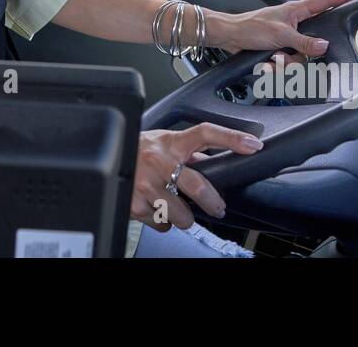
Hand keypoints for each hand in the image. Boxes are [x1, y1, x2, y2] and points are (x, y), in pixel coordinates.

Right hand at [130, 123, 262, 231]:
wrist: (105, 156)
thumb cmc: (139, 149)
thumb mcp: (165, 142)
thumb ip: (189, 151)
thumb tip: (213, 162)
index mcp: (171, 143)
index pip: (205, 133)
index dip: (231, 138)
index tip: (253, 145)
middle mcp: (159, 161)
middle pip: (197, 185)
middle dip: (213, 202)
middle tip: (217, 207)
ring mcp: (146, 183)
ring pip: (181, 214)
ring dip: (182, 216)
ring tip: (173, 206)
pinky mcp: (135, 203)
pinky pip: (161, 224)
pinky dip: (163, 221)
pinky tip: (156, 208)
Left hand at [210, 0, 357, 57]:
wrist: (228, 37)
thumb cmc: (249, 26)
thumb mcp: (281, 34)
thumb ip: (304, 42)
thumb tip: (324, 46)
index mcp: (297, 10)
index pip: (327, 1)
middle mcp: (295, 23)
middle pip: (315, 42)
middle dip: (304, 54)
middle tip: (288, 54)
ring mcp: (287, 37)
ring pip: (301, 57)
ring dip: (286, 62)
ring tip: (272, 58)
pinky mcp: (279, 49)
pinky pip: (287, 63)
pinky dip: (277, 66)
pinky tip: (266, 62)